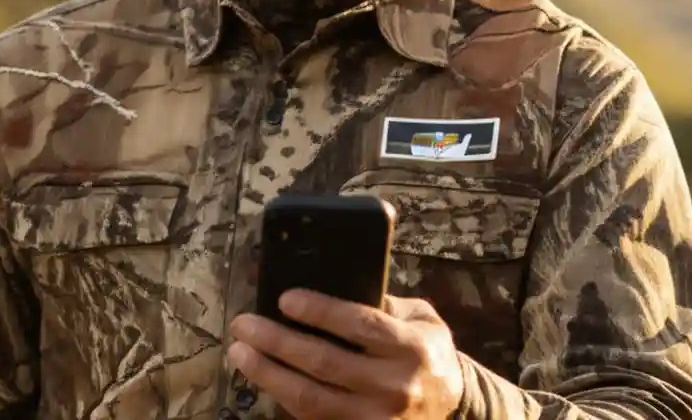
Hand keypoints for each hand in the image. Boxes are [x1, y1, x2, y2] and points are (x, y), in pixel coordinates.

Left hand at [227, 290, 463, 418]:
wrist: (452, 405)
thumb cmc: (427, 352)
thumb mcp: (421, 319)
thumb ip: (385, 303)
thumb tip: (335, 284)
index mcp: (411, 348)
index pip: (359, 325)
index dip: (320, 311)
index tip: (285, 299)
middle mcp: (393, 385)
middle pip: (324, 362)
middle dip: (277, 341)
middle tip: (245, 324)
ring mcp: (375, 417)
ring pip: (310, 398)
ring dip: (268, 373)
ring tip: (240, 352)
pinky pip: (313, 419)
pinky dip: (283, 398)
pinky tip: (264, 377)